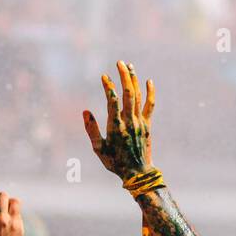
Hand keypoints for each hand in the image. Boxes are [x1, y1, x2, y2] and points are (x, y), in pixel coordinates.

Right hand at [83, 60, 154, 179]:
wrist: (138, 173)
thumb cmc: (115, 162)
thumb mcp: (98, 149)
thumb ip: (91, 129)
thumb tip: (85, 111)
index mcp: (115, 126)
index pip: (112, 101)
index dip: (108, 87)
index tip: (104, 76)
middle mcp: (129, 121)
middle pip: (128, 94)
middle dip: (123, 76)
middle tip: (119, 62)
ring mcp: (140, 122)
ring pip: (138, 96)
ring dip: (134, 80)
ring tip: (129, 66)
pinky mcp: (148, 124)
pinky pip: (150, 105)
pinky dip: (150, 93)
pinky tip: (149, 81)